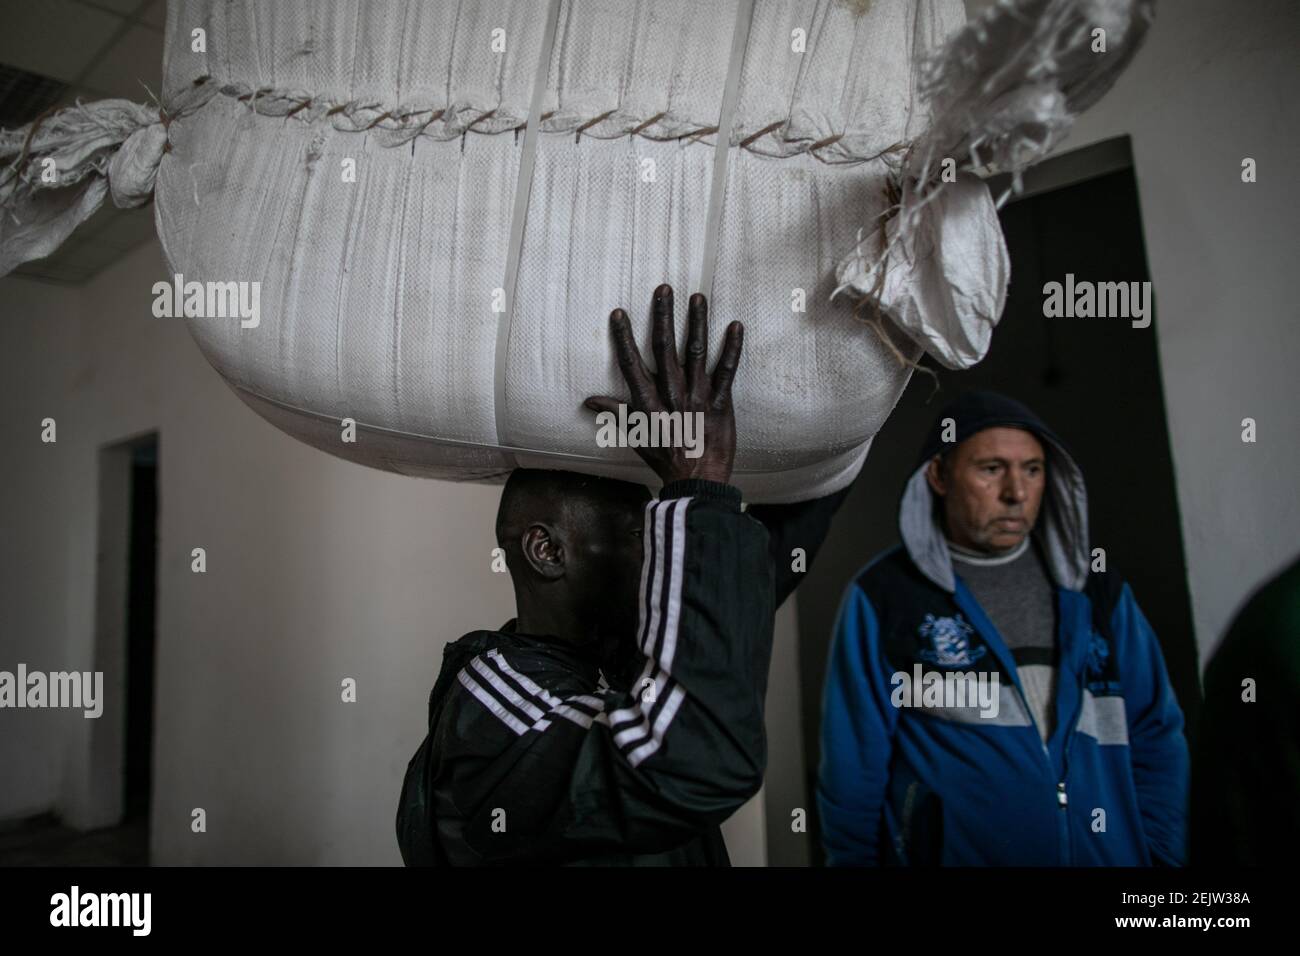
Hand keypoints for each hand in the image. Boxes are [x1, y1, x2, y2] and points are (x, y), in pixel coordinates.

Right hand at [585, 284, 743, 486]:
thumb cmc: (665, 460)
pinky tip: (736, 325)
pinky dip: (732, 348)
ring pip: (695, 352)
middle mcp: (671, 395)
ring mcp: (698, 398)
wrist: (697, 482)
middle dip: (663, 316)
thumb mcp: (637, 436)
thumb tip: (589, 401)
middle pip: (665, 348)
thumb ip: (616, 413)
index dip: (624, 337)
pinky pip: (727, 371)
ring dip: (697, 322)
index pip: (632, 364)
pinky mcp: (721, 404)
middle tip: (664, 288)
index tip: (619, 312)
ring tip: (697, 297)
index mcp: (648, 403)